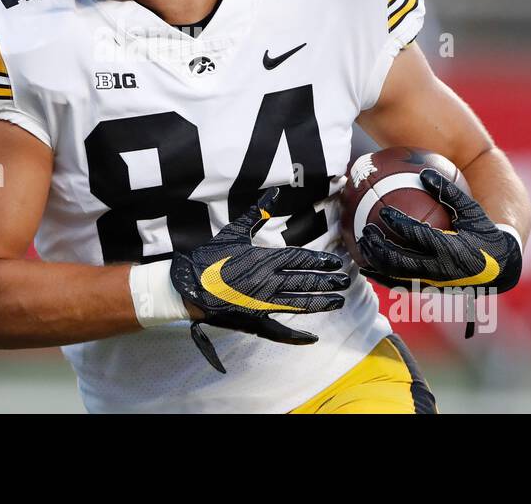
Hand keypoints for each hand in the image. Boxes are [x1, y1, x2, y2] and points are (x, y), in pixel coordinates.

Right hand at [170, 187, 349, 372]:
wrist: (186, 285)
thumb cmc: (209, 256)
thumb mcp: (234, 231)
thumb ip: (257, 213)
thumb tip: (274, 194)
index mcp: (262, 259)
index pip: (300, 259)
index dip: (320, 261)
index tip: (336, 262)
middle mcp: (266, 282)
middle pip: (305, 282)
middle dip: (327, 282)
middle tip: (344, 282)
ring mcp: (261, 304)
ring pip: (299, 305)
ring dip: (320, 303)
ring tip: (338, 301)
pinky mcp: (253, 321)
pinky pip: (280, 331)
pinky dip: (296, 336)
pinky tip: (313, 336)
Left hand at [357, 168, 521, 291]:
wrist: (499, 269)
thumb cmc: (484, 234)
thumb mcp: (472, 211)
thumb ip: (449, 192)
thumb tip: (425, 172)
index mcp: (452, 249)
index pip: (419, 236)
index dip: (399, 224)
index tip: (384, 211)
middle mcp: (439, 270)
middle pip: (400, 260)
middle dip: (379, 246)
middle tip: (366, 230)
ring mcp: (432, 283)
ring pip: (396, 275)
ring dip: (376, 261)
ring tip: (361, 245)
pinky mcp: (428, 289)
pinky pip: (399, 284)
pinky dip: (381, 275)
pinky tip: (366, 265)